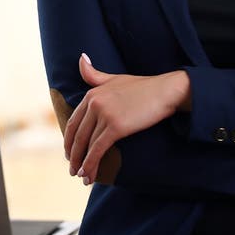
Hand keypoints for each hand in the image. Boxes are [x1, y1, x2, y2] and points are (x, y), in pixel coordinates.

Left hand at [64, 54, 189, 184]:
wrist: (166, 91)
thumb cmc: (143, 86)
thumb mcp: (115, 78)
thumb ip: (95, 74)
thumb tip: (81, 57)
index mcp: (92, 92)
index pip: (73, 121)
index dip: (69, 139)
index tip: (70, 153)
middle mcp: (94, 101)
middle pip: (77, 134)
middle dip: (73, 155)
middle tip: (73, 169)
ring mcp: (104, 113)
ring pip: (86, 144)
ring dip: (82, 164)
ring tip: (82, 177)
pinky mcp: (116, 126)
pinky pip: (98, 149)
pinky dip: (91, 164)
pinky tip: (89, 175)